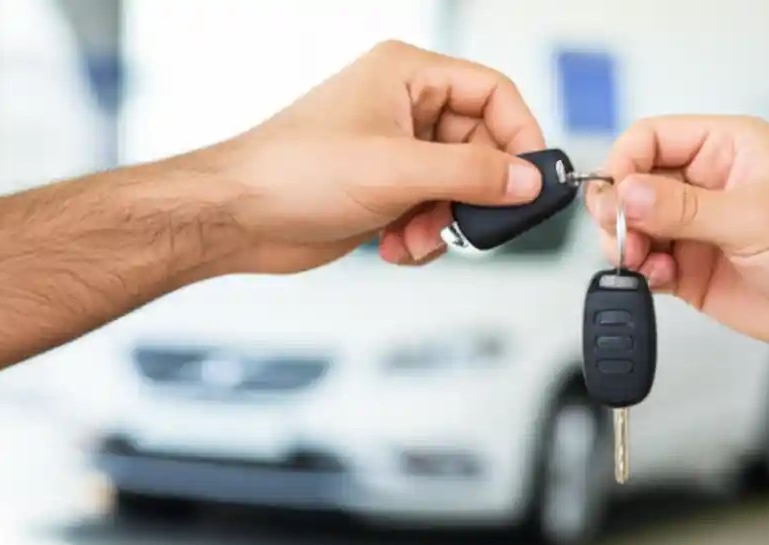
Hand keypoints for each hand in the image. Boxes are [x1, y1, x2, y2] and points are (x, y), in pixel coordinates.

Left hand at [198, 40, 545, 273]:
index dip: (519, 135)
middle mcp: (405, 107)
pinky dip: (423, 234)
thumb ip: (472, 175)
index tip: (530, 180)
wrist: (239, 217)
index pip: (493, 93)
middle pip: (480, 147)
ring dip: (445, 221)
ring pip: (458, 186)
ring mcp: (396, 150)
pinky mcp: (385, 188)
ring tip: (417, 236)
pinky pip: (433, 210)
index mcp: (407, 75)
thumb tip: (527, 181)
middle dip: (472, 194)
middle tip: (470, 222)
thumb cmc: (292, 171)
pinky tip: (397, 245)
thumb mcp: (397, 171)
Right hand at [584, 116, 768, 349]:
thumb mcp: (754, 217)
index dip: (625, 163)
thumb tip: (628, 192)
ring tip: (644, 262)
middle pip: (632, 183)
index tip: (621, 196)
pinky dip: (640, 273)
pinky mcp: (689, 266)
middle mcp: (702, 182)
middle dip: (621, 209)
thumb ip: (685, 207)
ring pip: (632, 226)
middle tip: (625, 233)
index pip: (650, 138)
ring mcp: (693, 226)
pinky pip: (645, 264)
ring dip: (627, 244)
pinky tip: (658, 279)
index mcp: (723, 147)